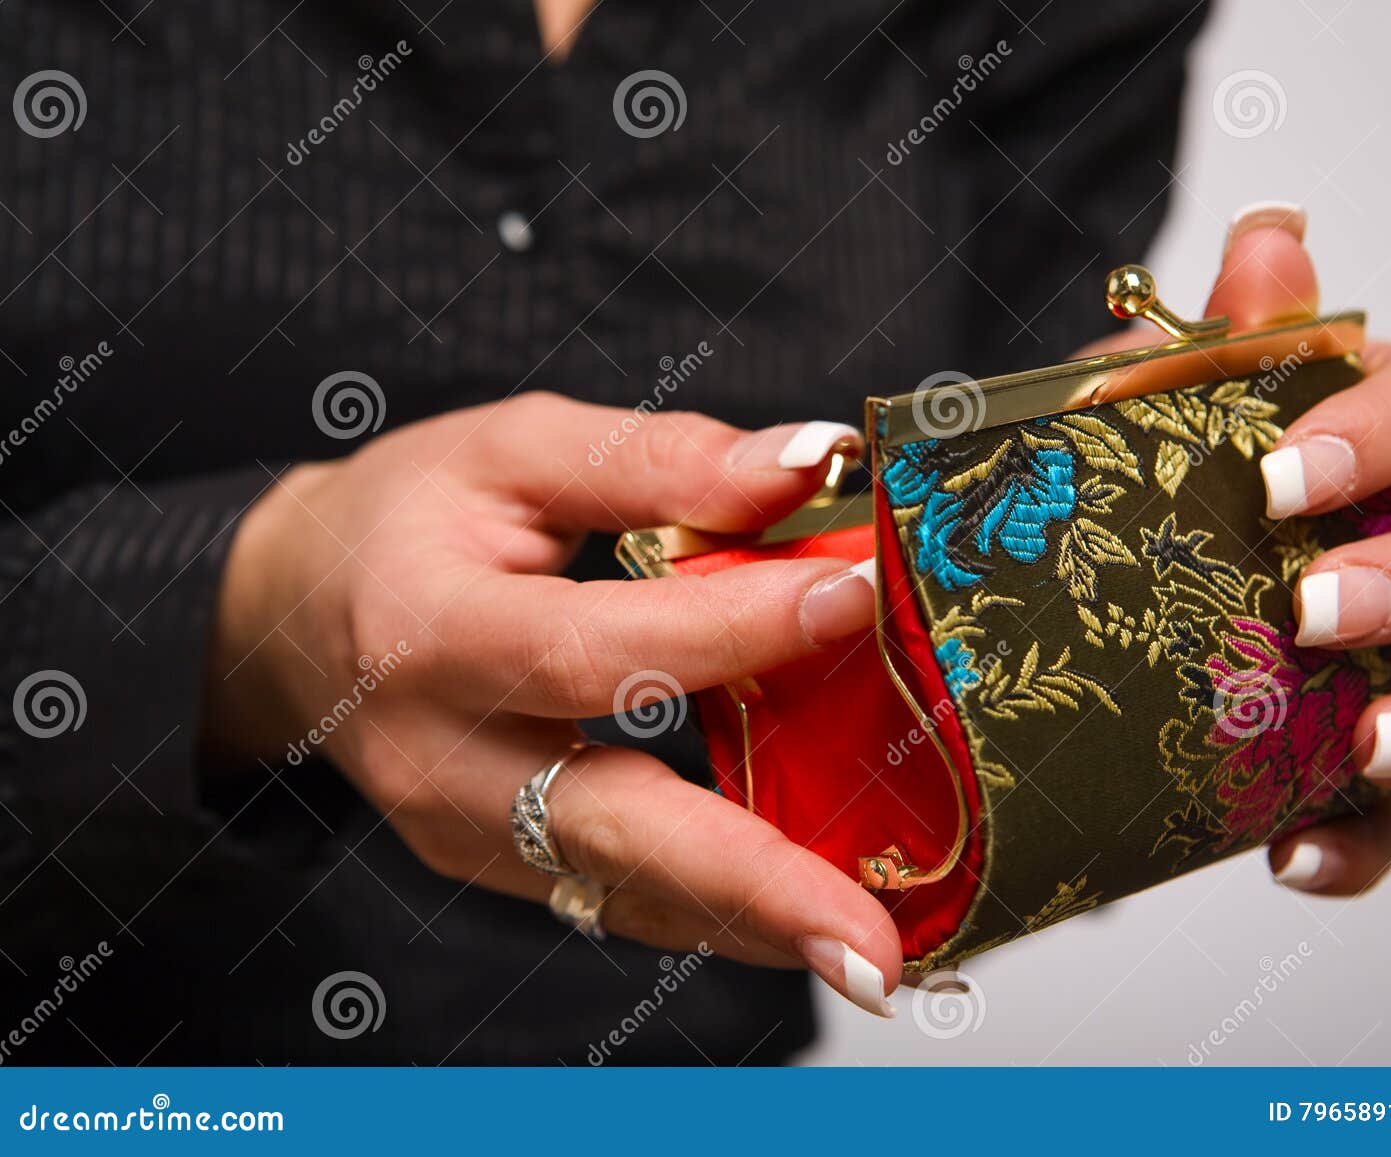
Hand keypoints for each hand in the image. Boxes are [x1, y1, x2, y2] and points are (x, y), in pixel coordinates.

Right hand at [204, 395, 905, 1015]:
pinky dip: (718, 914)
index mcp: (427, 630)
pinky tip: (806, 919)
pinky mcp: (493, 865)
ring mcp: (462, 831)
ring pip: (624, 889)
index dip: (729, 625)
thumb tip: (810, 461)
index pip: (594, 645)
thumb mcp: (518, 450)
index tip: (852, 596)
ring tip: (873, 953)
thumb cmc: (410, 518)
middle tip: (872, 944)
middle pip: (608, 826)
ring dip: (757, 925)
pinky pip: (617, 897)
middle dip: (753, 889)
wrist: (295, 614)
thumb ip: (661, 459)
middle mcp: (438, 757)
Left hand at [1201, 204, 1390, 893]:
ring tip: (1373, 745)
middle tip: (1312, 608)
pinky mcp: (1362, 767)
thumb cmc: (1136, 495)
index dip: (1384, 432)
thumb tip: (1273, 237)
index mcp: (1372, 441)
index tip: (1280, 480)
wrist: (1068, 618)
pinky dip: (1363, 846)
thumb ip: (1212, 343)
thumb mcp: (1145, 418)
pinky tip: (1294, 859)